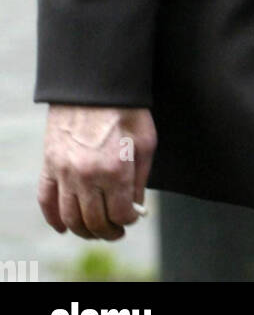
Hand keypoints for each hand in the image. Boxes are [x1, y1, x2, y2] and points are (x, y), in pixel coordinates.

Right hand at [37, 105, 156, 240]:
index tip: (133, 216)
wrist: (94, 82)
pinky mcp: (49, 164)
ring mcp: (64, 171)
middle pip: (95, 221)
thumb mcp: (146, 140)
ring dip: (84, 230)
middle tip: (117, 230)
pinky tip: (64, 227)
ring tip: (96, 229)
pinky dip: (54, 218)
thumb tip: (135, 204)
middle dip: (109, 231)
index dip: (129, 220)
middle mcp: (87, 175)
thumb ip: (141, 177)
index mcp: (115, 169)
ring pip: (71, 218)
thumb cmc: (126, 107)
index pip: (120, 214)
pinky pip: (46, 201)